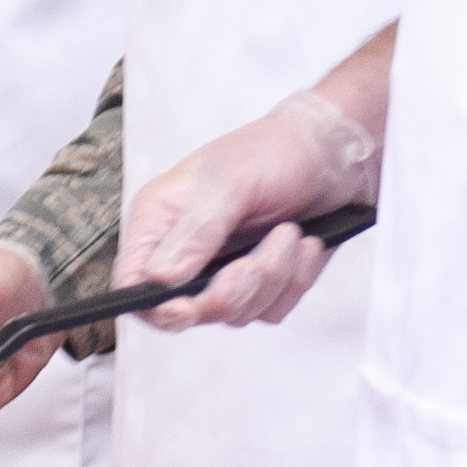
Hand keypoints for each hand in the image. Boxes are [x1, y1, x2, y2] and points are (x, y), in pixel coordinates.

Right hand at [115, 89, 376, 329]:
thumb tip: (159, 278)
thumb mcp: (230, 182)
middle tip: (254, 262)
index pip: (131, 282)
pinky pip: (272, 310)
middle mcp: (186, 252)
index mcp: (160, 221)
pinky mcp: (263, 284)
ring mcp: (225, 272)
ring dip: (272, 278)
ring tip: (289, 232)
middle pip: (186, 312)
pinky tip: (304, 243)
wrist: (334, 152)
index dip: (152, 306)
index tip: (185, 307)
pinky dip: (296, 280)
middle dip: (229, 292)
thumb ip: (196, 232)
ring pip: (236, 315)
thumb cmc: (274, 151)